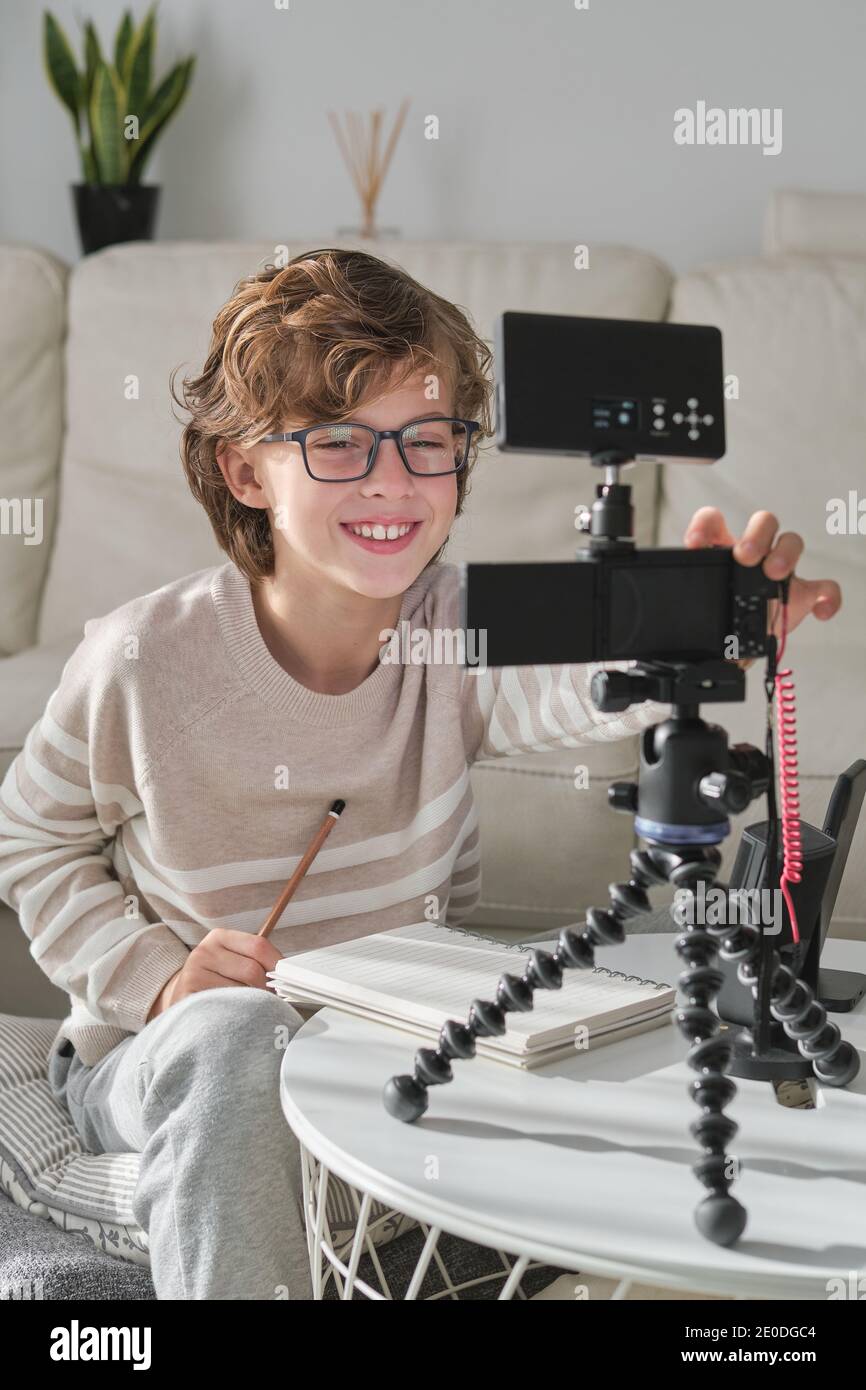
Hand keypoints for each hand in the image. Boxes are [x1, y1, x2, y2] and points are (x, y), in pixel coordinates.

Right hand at [146, 928, 283, 1020]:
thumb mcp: (233, 961)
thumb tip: (287, 975)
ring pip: (241, 993)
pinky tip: (236, 1018)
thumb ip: (256, 961)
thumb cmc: (216, 981)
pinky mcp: (188, 998)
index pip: (259, 946)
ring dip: (252, 1005)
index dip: (277, 964)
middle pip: (252, 970)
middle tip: (270, 1002)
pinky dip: (237, 1015)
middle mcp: (203, 952)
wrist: (180, 998)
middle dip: (266, 990)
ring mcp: (193, 974)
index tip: (285, 980)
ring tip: (250, 1011)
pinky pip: (226, 1008)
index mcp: (219, 937)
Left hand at [683, 508, 841, 653]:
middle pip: (763, 522)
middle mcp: (754, 553)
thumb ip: (690, 610)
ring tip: (775, 574)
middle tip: (746, 556)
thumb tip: (677, 631)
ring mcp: (780, 570)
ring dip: (785, 553)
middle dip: (756, 535)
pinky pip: (824, 587)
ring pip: (792, 542)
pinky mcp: (802, 594)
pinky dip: (826, 598)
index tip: (696, 542)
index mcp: (722, 551)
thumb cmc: (717, 622)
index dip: (706, 524)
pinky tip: (819, 612)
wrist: (735, 648)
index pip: (714, 521)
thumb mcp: (698, 612)